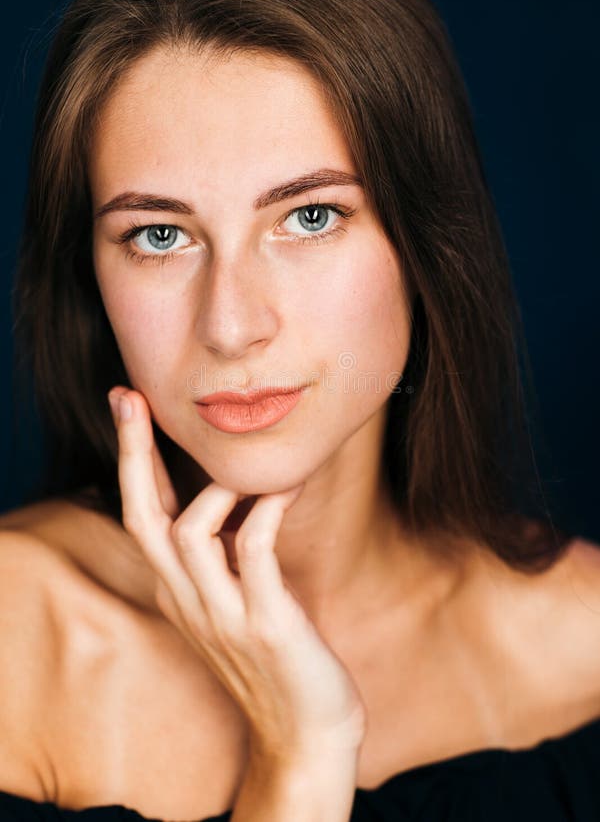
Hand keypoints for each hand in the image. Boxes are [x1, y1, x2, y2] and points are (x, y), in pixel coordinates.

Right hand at [107, 385, 367, 760]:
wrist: (308, 737)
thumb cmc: (278, 662)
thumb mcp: (235, 605)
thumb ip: (223, 560)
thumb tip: (230, 499)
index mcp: (179, 594)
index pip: (140, 517)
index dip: (133, 461)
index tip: (128, 406)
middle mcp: (189, 603)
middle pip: (143, 519)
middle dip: (135, 454)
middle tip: (134, 399)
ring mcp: (224, 617)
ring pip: (189, 533)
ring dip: (219, 486)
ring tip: (255, 464)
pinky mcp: (266, 626)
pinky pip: (254, 550)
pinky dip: (265, 508)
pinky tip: (288, 486)